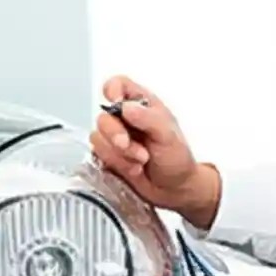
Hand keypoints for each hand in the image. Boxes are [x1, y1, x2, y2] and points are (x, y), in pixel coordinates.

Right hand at [89, 75, 220, 229]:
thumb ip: (148, 118)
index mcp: (142, 104)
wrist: (176, 190)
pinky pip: (98, 155)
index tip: (118, 106)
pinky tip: (133, 169)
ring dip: (120, 154)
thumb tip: (125, 107)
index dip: (112, 91)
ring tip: (141, 161)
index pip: (118, 85)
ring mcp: (115, 138)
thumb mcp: (168, 135)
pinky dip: (116, 164)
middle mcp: (125, 119)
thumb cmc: (177, 159)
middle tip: (134, 148)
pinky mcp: (109, 156)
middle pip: (104, 117)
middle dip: (116, 136)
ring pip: (98, 138)